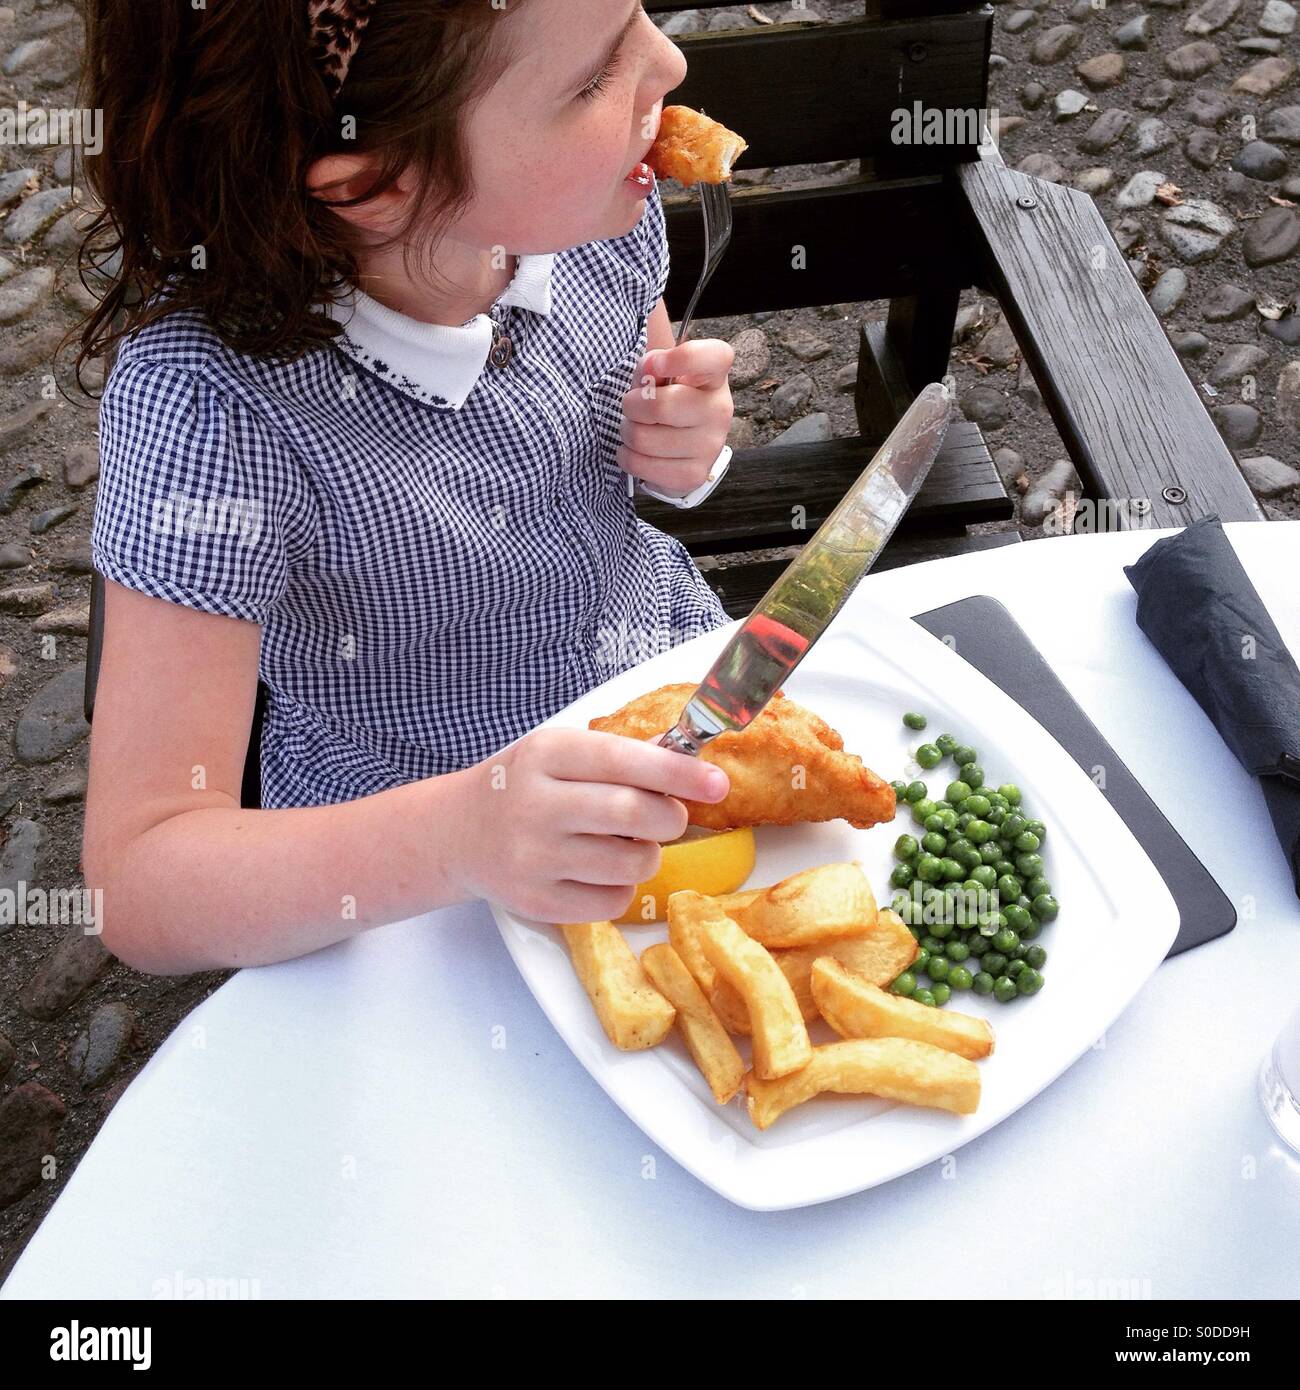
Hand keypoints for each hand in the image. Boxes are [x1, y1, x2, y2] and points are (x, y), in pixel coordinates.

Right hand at [448, 727, 730, 923]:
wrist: (456, 833)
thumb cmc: (523, 786)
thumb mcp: (559, 752)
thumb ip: (618, 755)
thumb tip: (689, 760)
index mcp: (546, 754)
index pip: (623, 759)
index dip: (678, 772)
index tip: (717, 784)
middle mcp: (535, 804)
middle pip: (633, 812)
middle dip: (669, 817)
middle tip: (667, 817)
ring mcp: (533, 858)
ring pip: (632, 862)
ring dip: (649, 853)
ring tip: (626, 843)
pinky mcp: (537, 902)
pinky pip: (613, 901)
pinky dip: (623, 886)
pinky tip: (600, 870)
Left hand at [618, 339, 734, 494]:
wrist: (681, 447)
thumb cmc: (667, 401)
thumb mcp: (660, 374)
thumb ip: (652, 362)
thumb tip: (649, 367)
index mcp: (714, 377)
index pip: (714, 357)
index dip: (683, 358)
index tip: (656, 364)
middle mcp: (719, 410)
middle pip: (659, 406)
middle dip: (631, 405)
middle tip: (633, 407)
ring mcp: (710, 446)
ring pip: (642, 438)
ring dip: (627, 432)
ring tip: (637, 429)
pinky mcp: (693, 475)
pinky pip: (639, 464)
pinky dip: (627, 456)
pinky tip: (639, 452)